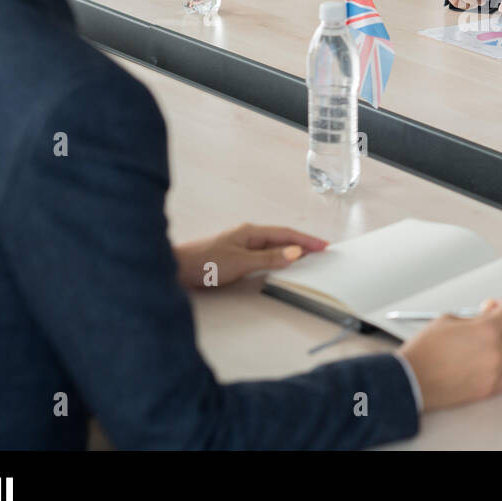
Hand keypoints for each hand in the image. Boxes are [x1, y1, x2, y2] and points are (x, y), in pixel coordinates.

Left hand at [174, 223, 328, 289]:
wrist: (177, 268)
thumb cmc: (206, 262)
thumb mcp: (241, 262)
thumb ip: (269, 258)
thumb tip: (296, 253)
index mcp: (252, 232)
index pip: (286, 234)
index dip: (306, 240)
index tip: (324, 246)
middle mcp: (248, 236)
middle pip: (282, 238)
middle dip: (303, 244)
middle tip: (322, 251)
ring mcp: (242, 245)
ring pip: (273, 246)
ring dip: (291, 251)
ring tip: (308, 257)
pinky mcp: (236, 256)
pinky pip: (264, 254)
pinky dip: (278, 258)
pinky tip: (281, 264)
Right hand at [398, 298, 501, 409]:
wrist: (412, 378)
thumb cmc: (424, 350)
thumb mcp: (447, 319)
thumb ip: (472, 318)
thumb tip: (485, 317)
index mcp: (486, 329)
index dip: (501, 307)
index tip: (494, 308)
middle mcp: (495, 349)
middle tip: (487, 328)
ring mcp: (494, 371)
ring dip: (500, 348)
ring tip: (479, 348)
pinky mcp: (488, 389)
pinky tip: (488, 365)